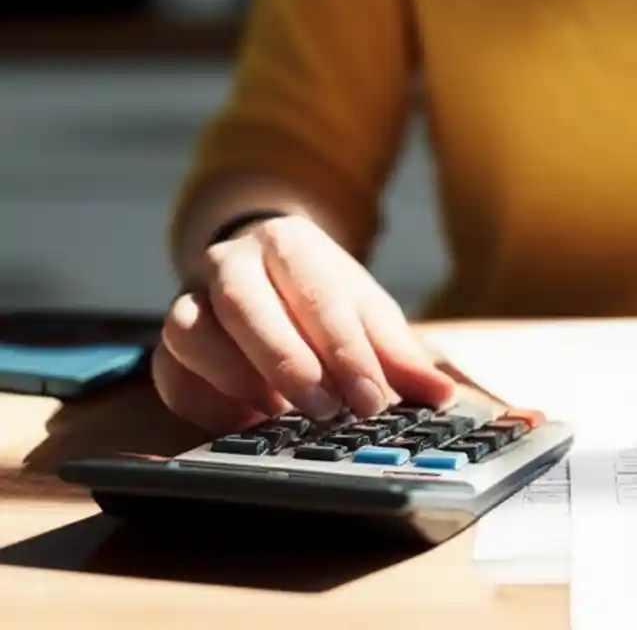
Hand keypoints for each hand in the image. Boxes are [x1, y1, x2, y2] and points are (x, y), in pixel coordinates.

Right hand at [153, 215, 455, 432]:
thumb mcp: (367, 314)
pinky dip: (206, 403)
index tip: (372, 399)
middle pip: (246, 305)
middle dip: (289, 363)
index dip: (346, 351)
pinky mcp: (168, 344)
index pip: (317, 294)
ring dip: (238, 378)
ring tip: (281, 414)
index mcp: (289, 243)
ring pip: (192, 331)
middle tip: (328, 410)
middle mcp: (231, 261)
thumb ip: (400, 355)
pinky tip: (246, 422)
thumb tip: (441, 394)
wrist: (263, 271)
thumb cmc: (322, 299)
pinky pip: (171, 373)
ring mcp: (189, 297)